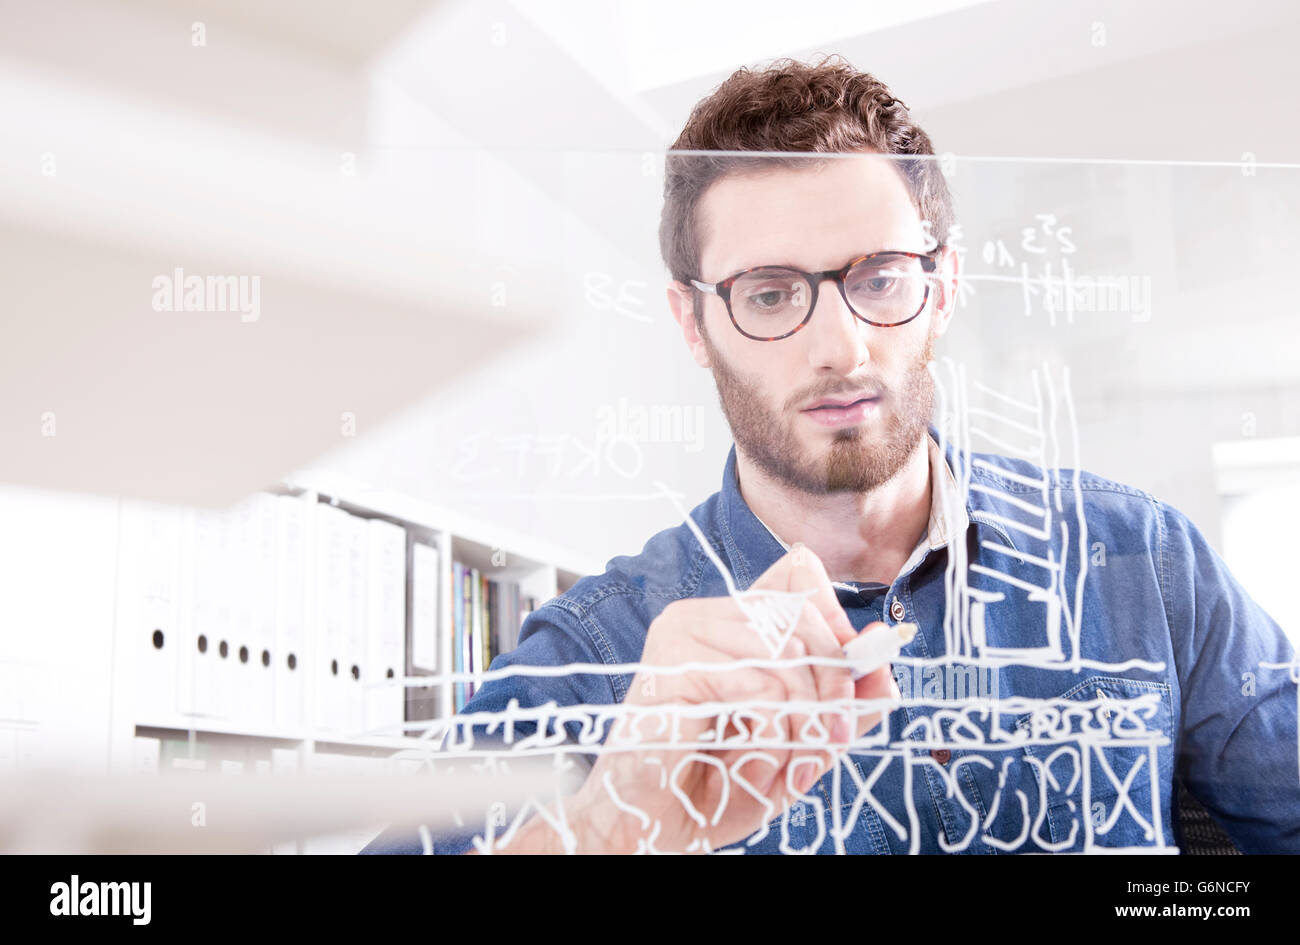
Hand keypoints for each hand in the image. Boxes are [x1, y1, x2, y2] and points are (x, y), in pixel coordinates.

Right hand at [564, 543, 899, 853]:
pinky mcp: (672, 665)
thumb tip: (886, 673)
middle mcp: (704, 615)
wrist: (659, 828)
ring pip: (787, 656)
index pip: (799, 573)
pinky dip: (772, 735)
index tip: (854, 672)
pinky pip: (759, 688)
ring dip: (802, 723)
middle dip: (836, 685)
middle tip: (833, 737)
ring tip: (785, 764)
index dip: (835, 620)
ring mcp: (684, 633)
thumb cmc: (717, 786)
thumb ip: (842, 707)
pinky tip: (753, 761)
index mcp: (731, 622)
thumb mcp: (799, 744)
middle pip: (805, 617)